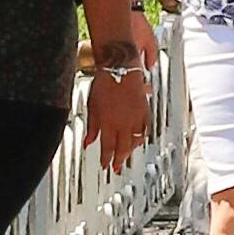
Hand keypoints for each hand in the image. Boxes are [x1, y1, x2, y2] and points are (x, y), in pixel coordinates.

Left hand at [86, 49, 150, 174]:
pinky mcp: (145, 109)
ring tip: (127, 155)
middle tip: (118, 168)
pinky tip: (139, 139)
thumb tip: (88, 142)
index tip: (105, 166)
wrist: (120, 67)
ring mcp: (136, 116)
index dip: (107, 159)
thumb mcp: (92, 107)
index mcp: (109, 124)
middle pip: (123, 147)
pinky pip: (145, 128)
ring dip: (131, 149)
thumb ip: (92, 127)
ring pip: (135, 140)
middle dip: (120, 159)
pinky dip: (141, 136)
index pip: (108, 148)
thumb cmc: (105, 83)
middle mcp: (124, 123)